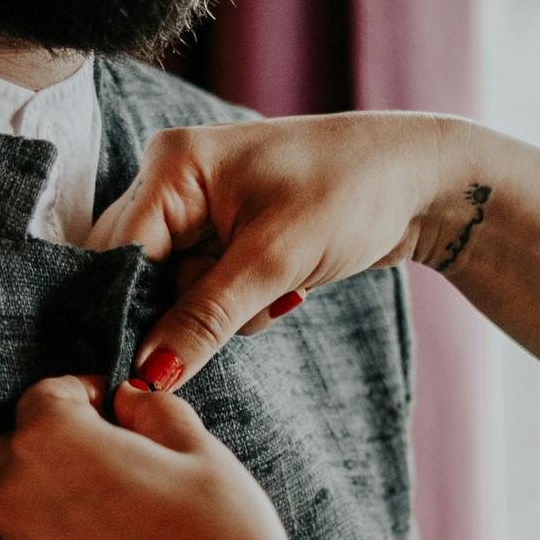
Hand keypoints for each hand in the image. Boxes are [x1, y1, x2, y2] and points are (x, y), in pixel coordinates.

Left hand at [0, 376, 322, 539]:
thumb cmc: (221, 539)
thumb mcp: (200, 450)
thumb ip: (151, 410)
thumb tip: (129, 402)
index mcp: (51, 442)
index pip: (45, 396)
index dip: (84, 395)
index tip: (115, 409)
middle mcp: (15, 500)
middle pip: (15, 454)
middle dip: (55, 447)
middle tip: (115, 462)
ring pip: (22, 514)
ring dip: (57, 505)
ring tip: (125, 521)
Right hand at [89, 111, 464, 386]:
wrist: (421, 181)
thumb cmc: (352, 195)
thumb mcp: (275, 262)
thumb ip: (204, 319)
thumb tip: (146, 376)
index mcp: (173, 163)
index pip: (119, 252)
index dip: (130, 310)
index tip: (150, 365)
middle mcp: (173, 177)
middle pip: (140, 272)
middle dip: (189, 306)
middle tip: (253, 302)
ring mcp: (198, 204)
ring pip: (173, 288)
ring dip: (221, 310)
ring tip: (282, 289)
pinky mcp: (223, 231)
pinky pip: (203, 287)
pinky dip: (239, 303)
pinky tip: (284, 288)